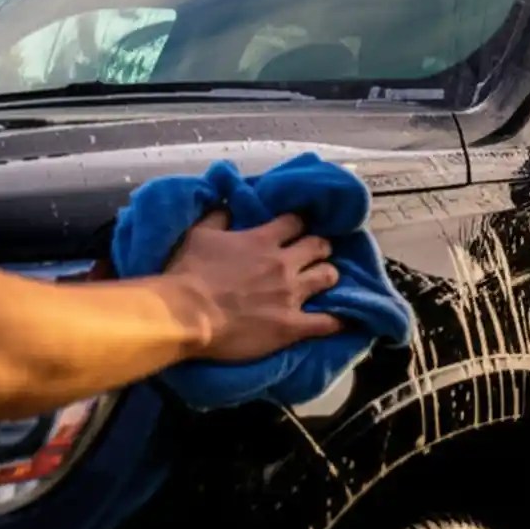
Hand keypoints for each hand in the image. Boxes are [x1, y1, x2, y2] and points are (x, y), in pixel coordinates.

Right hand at [164, 211, 342, 361]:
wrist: (187, 315)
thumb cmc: (188, 274)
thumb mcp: (198, 234)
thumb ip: (218, 217)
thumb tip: (228, 203)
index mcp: (263, 240)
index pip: (296, 222)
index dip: (300, 223)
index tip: (300, 227)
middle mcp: (283, 263)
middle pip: (319, 246)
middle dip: (321, 248)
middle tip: (318, 253)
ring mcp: (291, 294)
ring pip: (328, 276)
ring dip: (329, 275)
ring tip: (327, 279)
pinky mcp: (292, 325)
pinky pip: (326, 322)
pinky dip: (337, 320)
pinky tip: (343, 320)